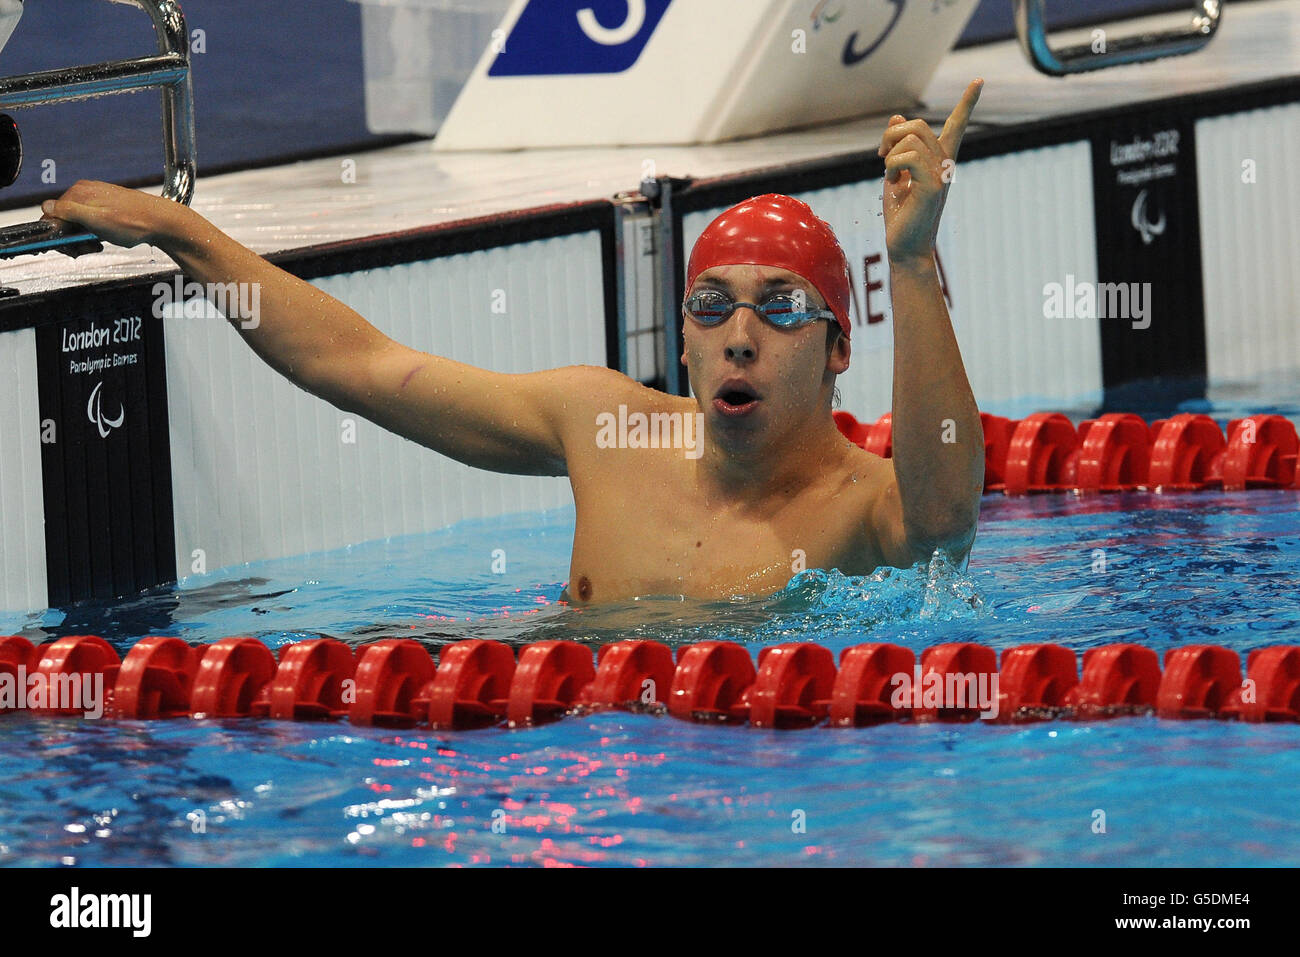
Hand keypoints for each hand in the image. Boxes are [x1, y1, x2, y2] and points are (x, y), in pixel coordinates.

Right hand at [39, 179, 186, 252]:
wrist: (161, 222)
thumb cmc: (133, 223)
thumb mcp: (95, 220)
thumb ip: (68, 212)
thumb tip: (46, 206)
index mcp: (78, 193)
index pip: (52, 215)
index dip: (59, 236)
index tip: (71, 248)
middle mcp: (85, 191)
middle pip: (64, 218)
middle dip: (73, 238)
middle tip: (89, 248)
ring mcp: (97, 197)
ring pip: (78, 221)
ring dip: (84, 237)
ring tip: (99, 243)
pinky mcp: (107, 204)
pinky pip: (91, 220)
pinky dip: (95, 232)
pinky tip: (106, 238)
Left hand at [877, 78, 981, 264]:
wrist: (905, 247)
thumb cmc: (902, 215)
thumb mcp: (896, 175)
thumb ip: (897, 148)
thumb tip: (897, 118)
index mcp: (939, 160)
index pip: (956, 125)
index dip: (967, 103)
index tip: (979, 81)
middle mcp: (945, 164)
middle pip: (918, 125)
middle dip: (892, 134)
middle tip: (881, 155)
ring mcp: (941, 174)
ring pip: (910, 140)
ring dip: (889, 156)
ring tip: (890, 177)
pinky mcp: (932, 185)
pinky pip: (906, 158)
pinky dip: (891, 168)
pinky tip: (892, 185)